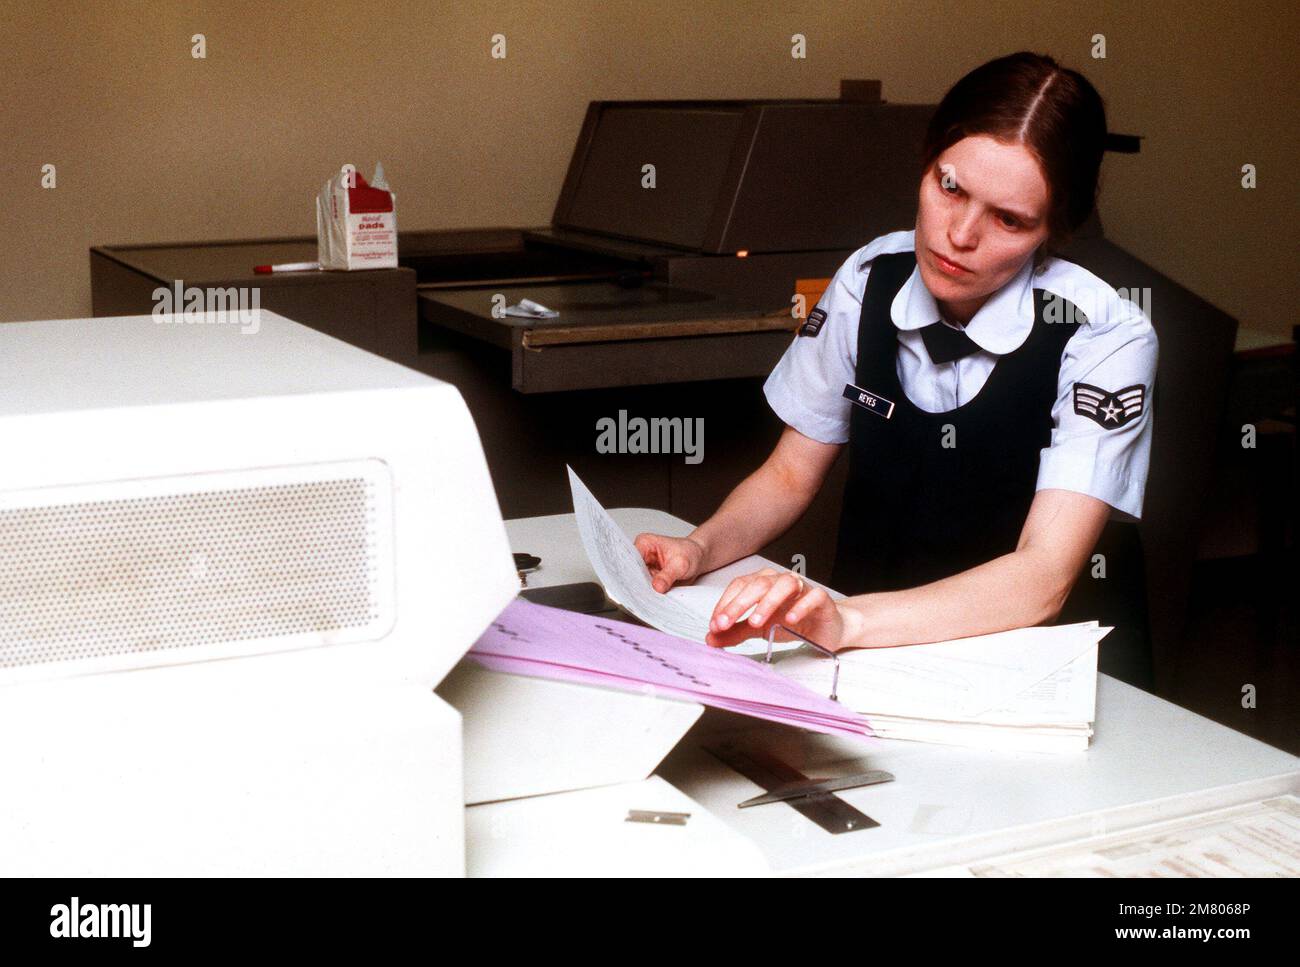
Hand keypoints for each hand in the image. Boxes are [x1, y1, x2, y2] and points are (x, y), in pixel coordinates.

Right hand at [634, 532, 706, 592]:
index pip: (631, 560)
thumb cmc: (690, 553)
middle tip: (646, 595)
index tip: (637, 585)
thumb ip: (668, 576)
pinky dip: (651, 594)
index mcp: (644, 544)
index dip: (632, 573)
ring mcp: (645, 568)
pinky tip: (655, 598)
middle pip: (633, 573)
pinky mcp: (650, 578)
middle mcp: (642, 555)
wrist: (699, 559)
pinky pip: (647, 588)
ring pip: (639, 583)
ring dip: (646, 591)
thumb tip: (657, 586)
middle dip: (639, 585)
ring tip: (653, 597)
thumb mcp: (681, 564)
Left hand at [705, 567, 845, 649]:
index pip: (740, 586)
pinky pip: (812, 596)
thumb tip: (711, 637)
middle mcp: (780, 581)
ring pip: (784, 585)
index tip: (715, 624)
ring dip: (767, 602)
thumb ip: (735, 631)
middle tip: (726, 623)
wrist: (824, 628)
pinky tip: (790, 619)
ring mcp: (802, 588)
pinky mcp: (821, 598)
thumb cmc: (792, 621)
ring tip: (755, 622)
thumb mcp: (758, 629)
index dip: (725, 603)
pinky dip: (800, 606)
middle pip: (758, 584)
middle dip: (739, 604)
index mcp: (763, 583)